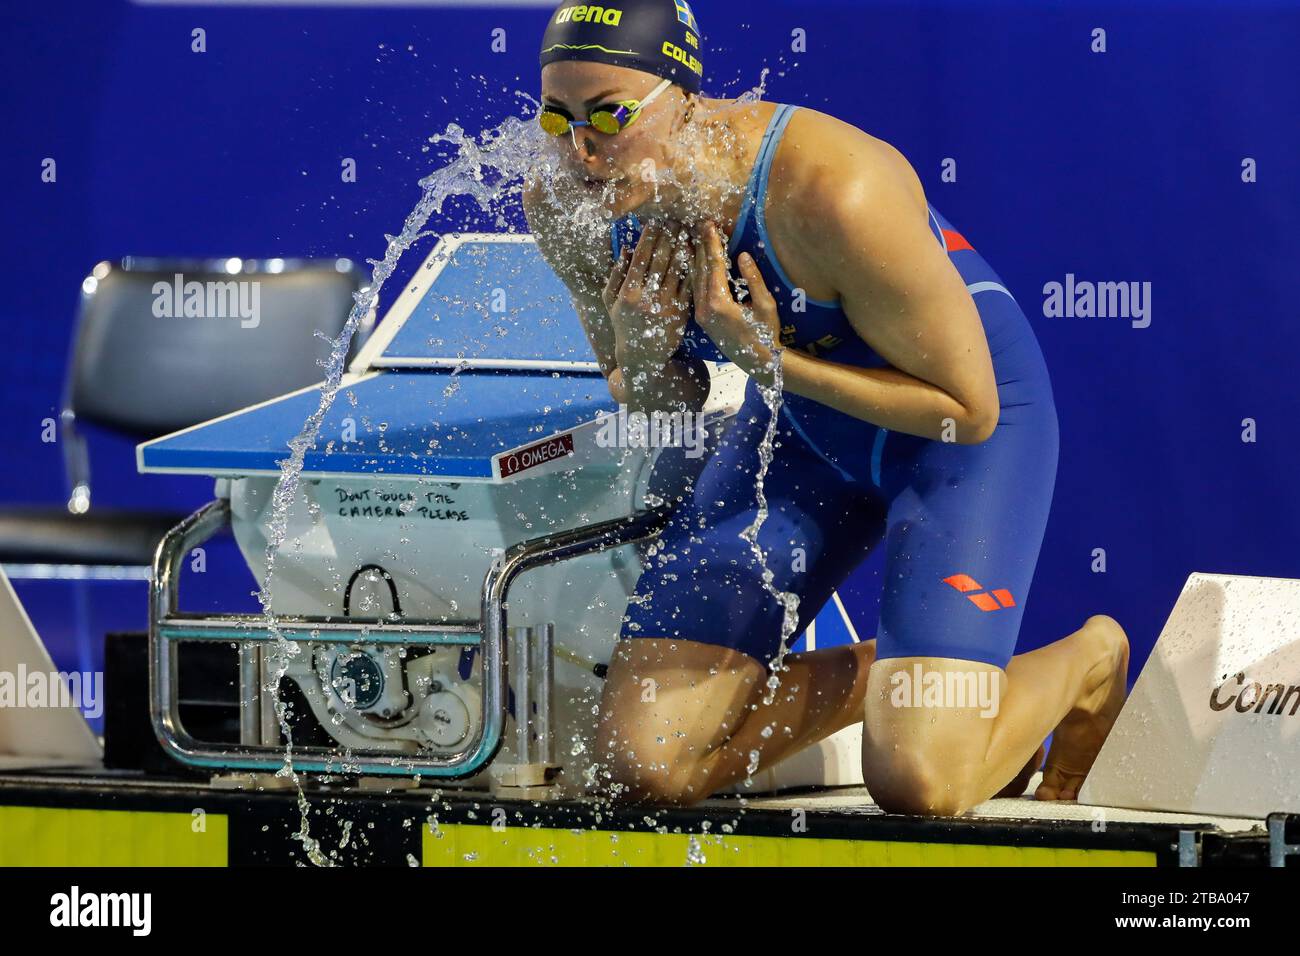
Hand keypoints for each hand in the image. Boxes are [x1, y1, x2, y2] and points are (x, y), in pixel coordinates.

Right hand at [602, 220, 694, 374]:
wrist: (642, 357)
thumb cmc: (624, 325)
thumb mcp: (610, 303)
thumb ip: (615, 275)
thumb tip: (626, 248)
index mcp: (628, 293)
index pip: (640, 257)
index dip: (649, 237)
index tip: (656, 221)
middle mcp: (647, 298)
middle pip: (660, 259)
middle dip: (669, 236)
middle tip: (677, 219)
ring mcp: (666, 305)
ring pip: (677, 269)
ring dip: (684, 247)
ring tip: (689, 230)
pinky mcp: (682, 312)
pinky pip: (689, 284)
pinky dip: (694, 267)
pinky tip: (697, 253)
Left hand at [691, 220, 782, 382]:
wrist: (758, 362)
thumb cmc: (766, 333)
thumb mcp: (765, 304)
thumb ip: (753, 279)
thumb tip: (742, 255)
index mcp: (718, 303)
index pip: (714, 265)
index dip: (712, 243)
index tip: (709, 224)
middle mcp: (704, 308)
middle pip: (699, 269)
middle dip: (700, 246)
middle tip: (699, 224)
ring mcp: (700, 315)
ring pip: (694, 280)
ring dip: (695, 258)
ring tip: (694, 237)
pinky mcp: (701, 319)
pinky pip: (695, 290)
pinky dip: (695, 273)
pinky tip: (695, 261)